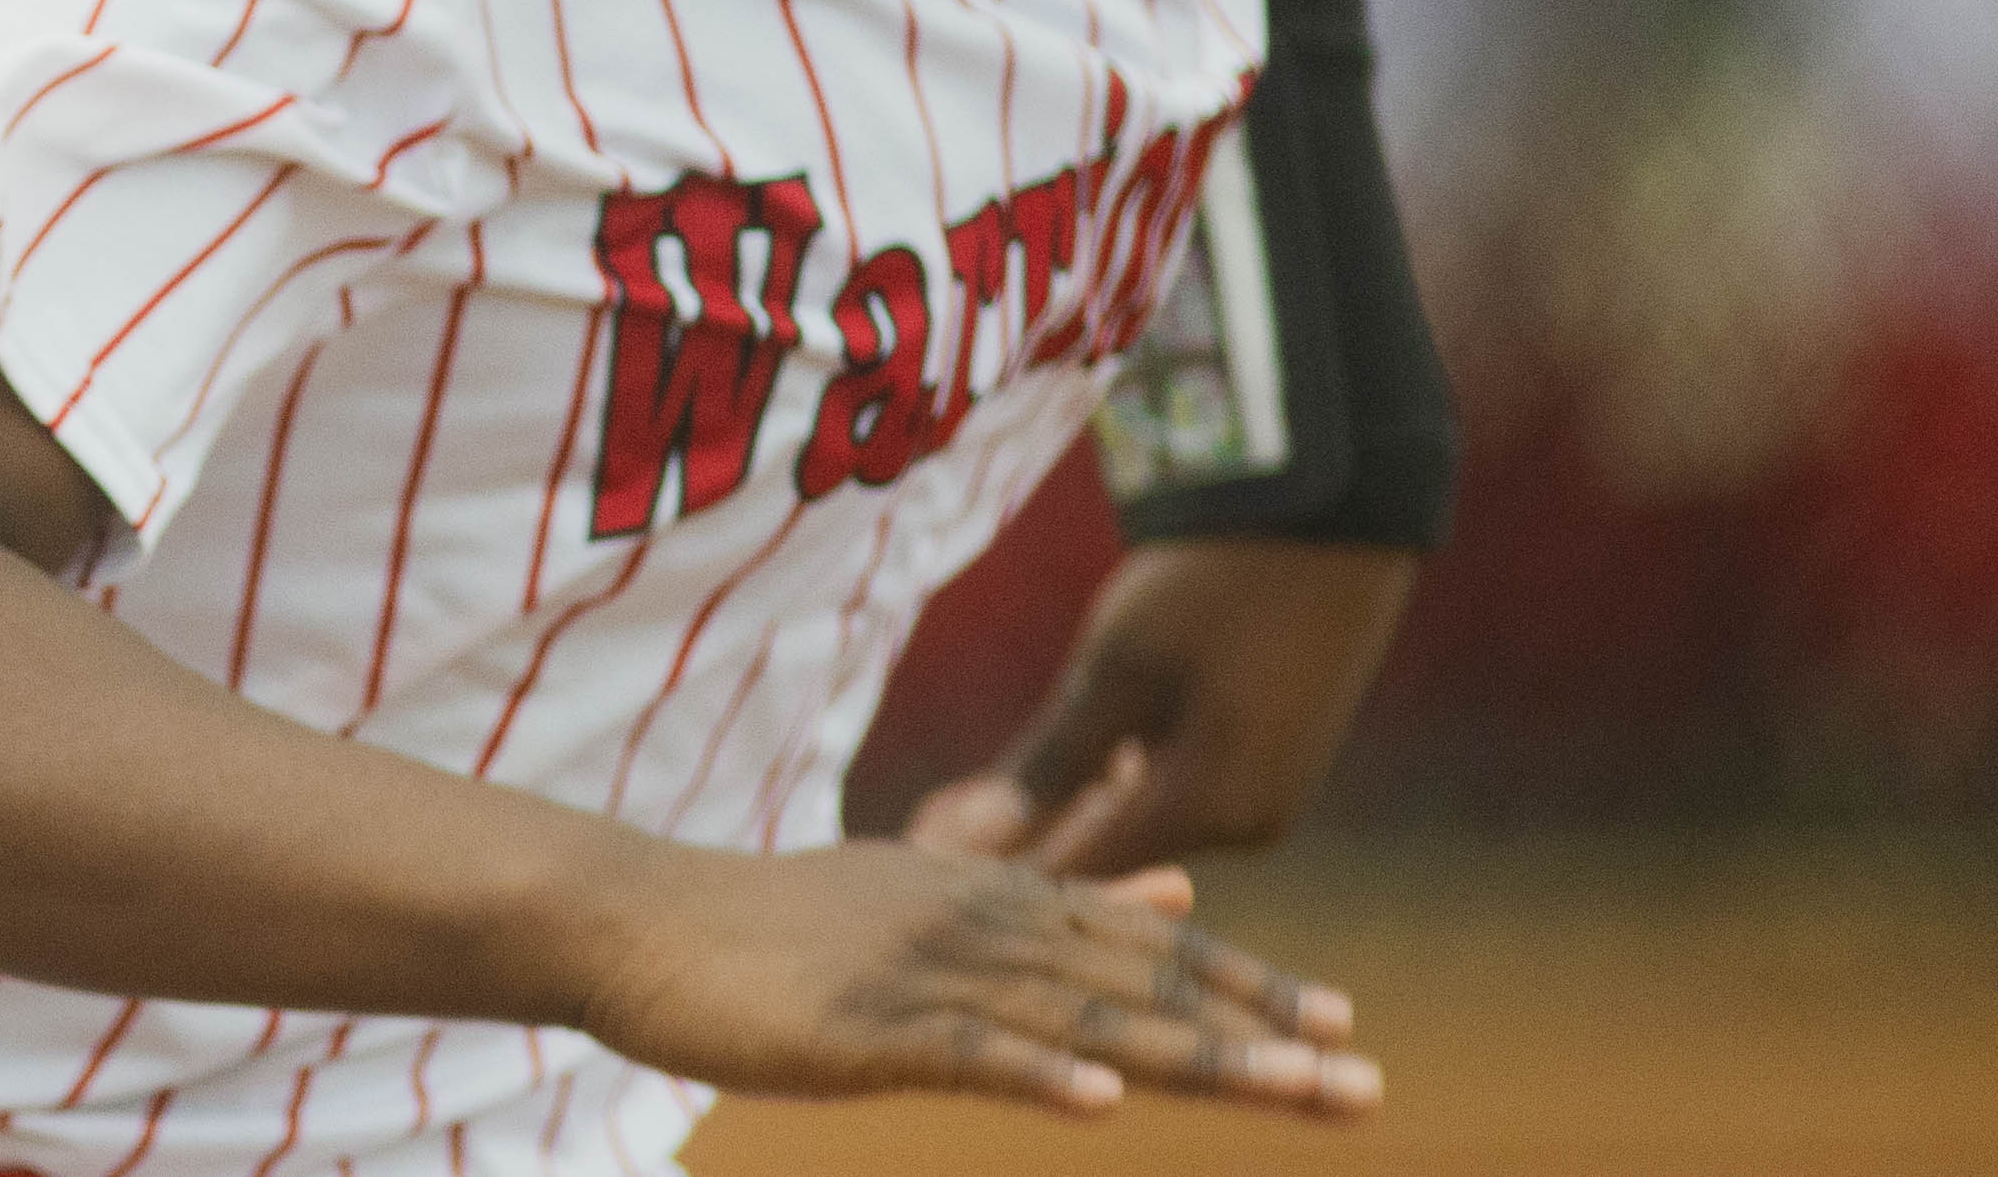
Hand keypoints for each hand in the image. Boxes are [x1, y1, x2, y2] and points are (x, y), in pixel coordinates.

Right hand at [579, 838, 1379, 1119]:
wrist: (635, 918)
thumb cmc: (779, 929)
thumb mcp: (929, 898)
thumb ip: (1055, 904)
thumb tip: (1180, 896)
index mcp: (992, 901)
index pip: (1142, 948)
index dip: (1243, 986)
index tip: (1341, 1025)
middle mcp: (972, 926)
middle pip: (1133, 985)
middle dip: (1254, 1032)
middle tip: (1362, 1077)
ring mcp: (914, 974)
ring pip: (1075, 1021)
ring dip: (1190, 1056)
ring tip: (1289, 1090)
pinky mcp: (853, 1028)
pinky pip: (957, 1051)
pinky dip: (1032, 1073)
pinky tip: (1098, 1101)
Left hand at [909, 540, 1416, 877]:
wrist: (1325, 524)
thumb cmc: (1210, 587)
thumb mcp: (1118, 669)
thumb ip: (1054, 762)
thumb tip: (983, 841)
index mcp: (1205, 811)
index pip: (1076, 874)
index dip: (990, 871)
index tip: (916, 860)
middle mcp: (1244, 828)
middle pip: (1105, 856)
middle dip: (1017, 841)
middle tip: (929, 819)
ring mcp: (1264, 802)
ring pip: (1137, 826)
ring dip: (1062, 811)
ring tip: (967, 797)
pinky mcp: (1269, 769)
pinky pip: (1174, 799)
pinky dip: (1114, 787)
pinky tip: (1059, 767)